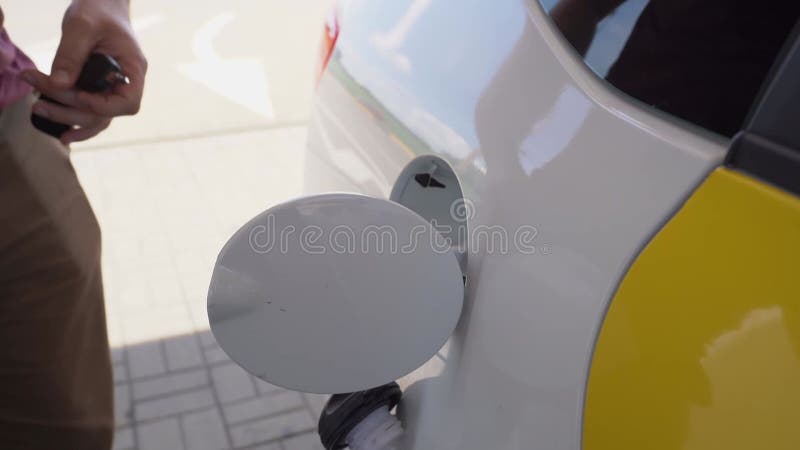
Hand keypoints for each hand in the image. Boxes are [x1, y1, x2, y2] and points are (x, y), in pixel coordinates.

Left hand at [22, 0, 146, 143]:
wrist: (101, 3)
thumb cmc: (98, 8)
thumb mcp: (82, 26)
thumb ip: (70, 56)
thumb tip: (57, 85)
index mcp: (133, 69)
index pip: (127, 102)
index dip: (102, 106)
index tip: (76, 94)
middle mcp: (127, 83)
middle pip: (105, 113)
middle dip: (70, 111)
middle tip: (38, 104)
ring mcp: (113, 87)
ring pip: (96, 116)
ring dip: (68, 118)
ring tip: (39, 112)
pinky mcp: (99, 87)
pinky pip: (91, 111)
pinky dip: (75, 119)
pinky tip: (59, 128)